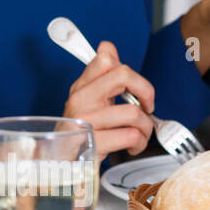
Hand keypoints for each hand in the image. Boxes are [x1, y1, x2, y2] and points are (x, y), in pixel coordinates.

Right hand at [63, 41, 155, 159]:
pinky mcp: (95, 142)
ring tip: (138, 134)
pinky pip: (132, 135)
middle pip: (123, 75)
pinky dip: (139, 143)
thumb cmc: (80, 132)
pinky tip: (131, 146)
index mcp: (81, 86)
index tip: (137, 90)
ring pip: (134, 111)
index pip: (106, 59)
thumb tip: (106, 46)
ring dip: (145, 127)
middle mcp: (81, 99)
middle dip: (146, 91)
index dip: (131, 73)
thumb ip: (100, 75)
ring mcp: (87, 121)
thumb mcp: (87, 100)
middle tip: (147, 106)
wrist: (62, 164)